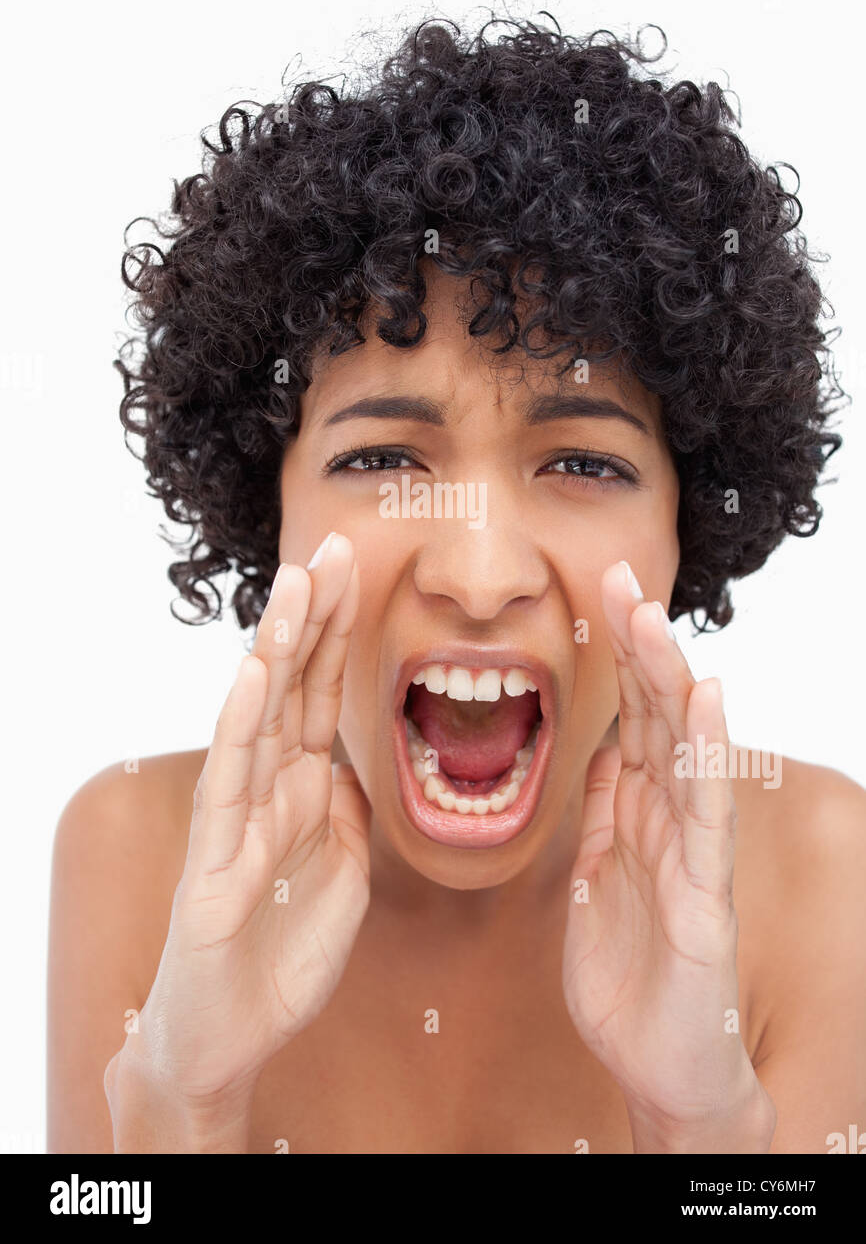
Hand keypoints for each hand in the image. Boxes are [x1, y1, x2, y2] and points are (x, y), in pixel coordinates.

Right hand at [117, 532, 368, 1105]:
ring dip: (278, 646)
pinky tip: (256, 673)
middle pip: (294, 684)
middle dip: (314, 614)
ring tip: (294, 585)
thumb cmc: (281, 950)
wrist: (232, 1031)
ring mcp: (239, 812)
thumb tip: (357, 762)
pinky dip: (244, 720)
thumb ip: (348, 811)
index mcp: (303, 786)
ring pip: (259, 713)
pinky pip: (231, 776)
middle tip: (333, 547)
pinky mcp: (216, 853)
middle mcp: (268, 784)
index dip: (339, 629)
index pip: (322, 691)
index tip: (357, 568)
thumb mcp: (344, 870)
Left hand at [562, 560, 774, 1149]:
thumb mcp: (594, 876)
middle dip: (637, 644)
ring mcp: (691, 846)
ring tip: (652, 616)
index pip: (629, 715)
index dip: (616, 654)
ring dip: (667, 675)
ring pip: (682, 745)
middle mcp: (670, 816)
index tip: (598, 591)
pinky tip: (707, 698)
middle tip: (618, 576)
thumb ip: (602, 812)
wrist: (659, 1060)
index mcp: (637, 810)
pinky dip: (708, 749)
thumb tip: (597, 750)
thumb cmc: (631, 972)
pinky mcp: (704, 887)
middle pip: (656, 713)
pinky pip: (706, 808)